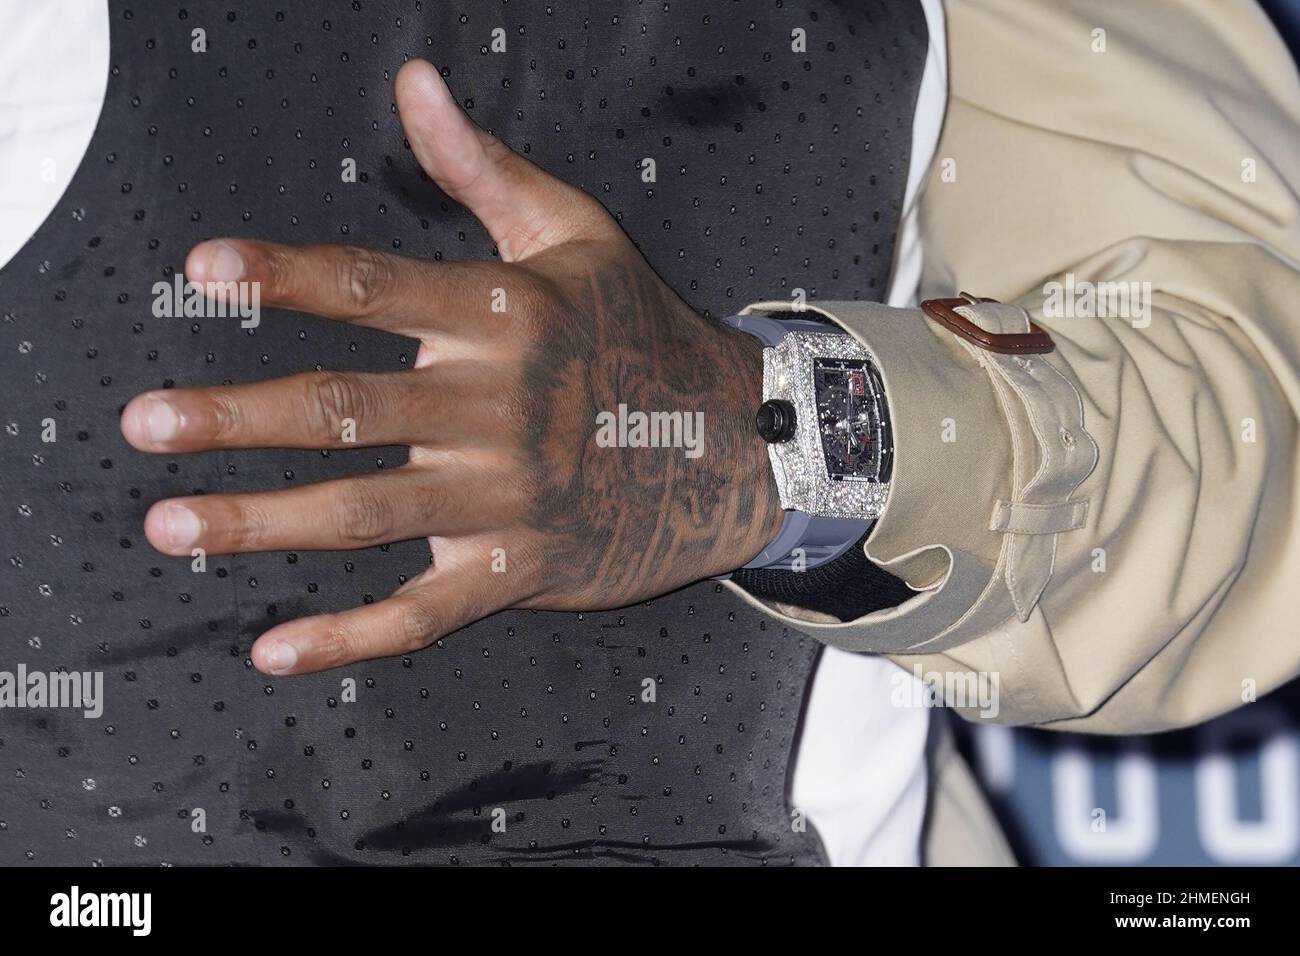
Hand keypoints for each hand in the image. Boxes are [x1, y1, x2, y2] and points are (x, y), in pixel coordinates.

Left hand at [120, 60, 782, 675]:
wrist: (734, 444)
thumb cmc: (637, 329)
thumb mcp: (573, 233)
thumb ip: (482, 167)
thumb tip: (415, 83)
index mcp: (502, 318)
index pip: (377, 290)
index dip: (288, 276)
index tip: (204, 271)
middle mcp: (497, 408)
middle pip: (346, 412)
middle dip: (237, 418)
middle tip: (145, 423)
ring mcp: (506, 497)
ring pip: (368, 513)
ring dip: (264, 522)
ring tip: (171, 524)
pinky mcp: (517, 569)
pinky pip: (424, 612)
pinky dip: (350, 637)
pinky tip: (274, 650)